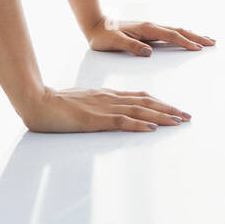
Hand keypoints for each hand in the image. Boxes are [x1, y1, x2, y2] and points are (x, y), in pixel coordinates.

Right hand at [22, 87, 191, 133]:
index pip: (140, 96)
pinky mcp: (94, 119)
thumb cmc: (57, 104)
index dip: (159, 103)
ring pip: (139, 110)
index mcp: (107, 94)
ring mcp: (103, 107)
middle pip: (145, 101)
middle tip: (186, 116)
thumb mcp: (82, 103)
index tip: (174, 109)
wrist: (38, 101)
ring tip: (177, 121)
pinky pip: (121, 121)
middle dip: (168, 109)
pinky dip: (139, 124)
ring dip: (160, 116)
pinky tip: (151, 128)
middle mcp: (110, 98)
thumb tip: (110, 114)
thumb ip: (98, 106)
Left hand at [87, 16, 215, 54]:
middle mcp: (151, 26)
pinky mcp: (148, 33)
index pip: (171, 36)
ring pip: (176, 31)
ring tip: (205, 40)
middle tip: (212, 43)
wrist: (94, 25)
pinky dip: (182, 36)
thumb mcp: (114, 42)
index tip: (198, 48)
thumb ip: (131, 46)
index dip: (185, 42)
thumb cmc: (102, 36)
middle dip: (196, 37)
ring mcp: (150, 29)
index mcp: (146, 29)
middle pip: (179, 31)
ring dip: (192, 35)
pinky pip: (169, 34)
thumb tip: (149, 52)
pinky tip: (185, 40)